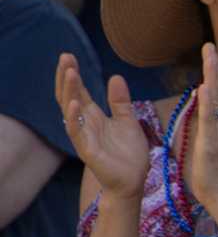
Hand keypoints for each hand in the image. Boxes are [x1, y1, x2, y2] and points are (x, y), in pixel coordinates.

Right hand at [55, 53, 148, 200]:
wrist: (134, 181)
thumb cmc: (129, 154)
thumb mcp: (128, 121)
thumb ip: (120, 101)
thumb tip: (114, 76)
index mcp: (94, 116)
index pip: (79, 91)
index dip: (73, 74)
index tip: (69, 55)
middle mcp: (85, 124)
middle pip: (70, 96)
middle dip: (67, 77)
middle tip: (65, 57)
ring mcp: (84, 137)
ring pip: (70, 111)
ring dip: (69, 91)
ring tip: (70, 72)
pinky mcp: (88, 151)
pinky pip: (77, 132)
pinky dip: (74, 117)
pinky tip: (74, 103)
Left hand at [190, 44, 217, 205]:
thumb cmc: (216, 174)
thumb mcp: (213, 144)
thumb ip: (213, 127)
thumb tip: (210, 112)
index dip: (216, 72)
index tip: (210, 52)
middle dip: (215, 67)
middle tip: (209, 45)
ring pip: (217, 101)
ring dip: (213, 78)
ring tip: (209, 57)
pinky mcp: (212, 145)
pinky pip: (209, 121)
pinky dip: (208, 104)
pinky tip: (204, 88)